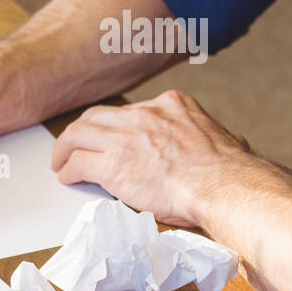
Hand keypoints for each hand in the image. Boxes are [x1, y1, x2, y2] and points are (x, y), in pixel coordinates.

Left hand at [50, 88, 251, 225]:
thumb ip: (216, 137)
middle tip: (74, 143)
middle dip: (84, 130)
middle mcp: (144, 115)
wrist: (221, 186)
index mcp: (171, 104)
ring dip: (65, 148)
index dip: (118, 126)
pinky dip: (69, 170)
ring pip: (79, 134)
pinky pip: (78, 163)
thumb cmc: (228, 171)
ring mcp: (125, 138)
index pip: (132, 110)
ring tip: (60, 161)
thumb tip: (231, 141)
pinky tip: (67, 178)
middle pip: (99, 116)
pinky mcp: (112, 165)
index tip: (113, 136)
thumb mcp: (226, 138)